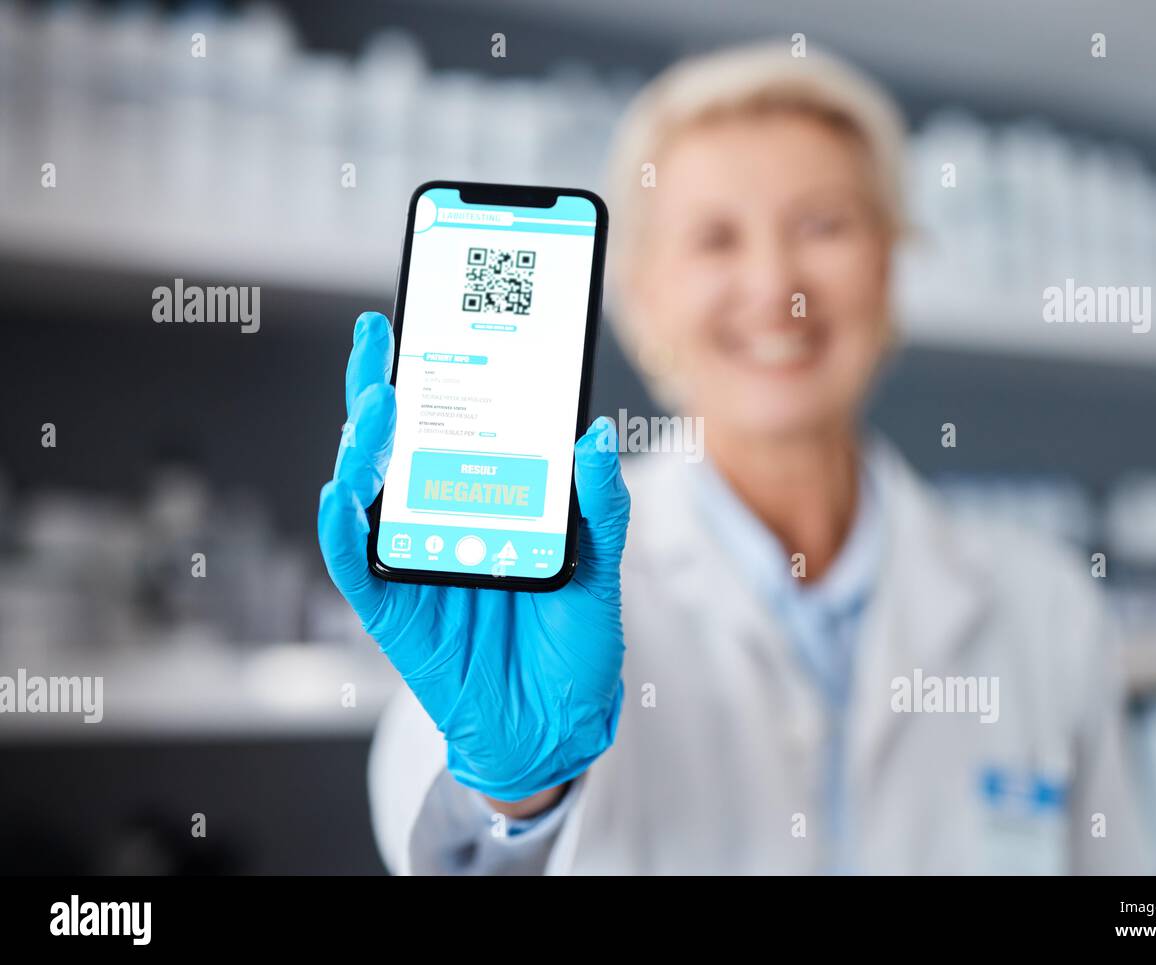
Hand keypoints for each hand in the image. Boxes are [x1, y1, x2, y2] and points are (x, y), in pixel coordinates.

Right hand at [318, 311, 628, 800]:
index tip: (427, 316)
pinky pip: (354, 561)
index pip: (452, 424)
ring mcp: (409, 556)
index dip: (433, 372)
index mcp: (485, 496)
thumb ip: (600, 504)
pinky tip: (344, 493)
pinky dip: (342, 528)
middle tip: (383, 339)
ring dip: (363, 445)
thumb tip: (595, 436)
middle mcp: (438, 516)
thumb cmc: (573, 637)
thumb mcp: (603, 564)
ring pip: (367, 490)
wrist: (556, 721)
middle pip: (396, 442)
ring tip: (379, 404)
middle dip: (383, 387)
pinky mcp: (390, 605)